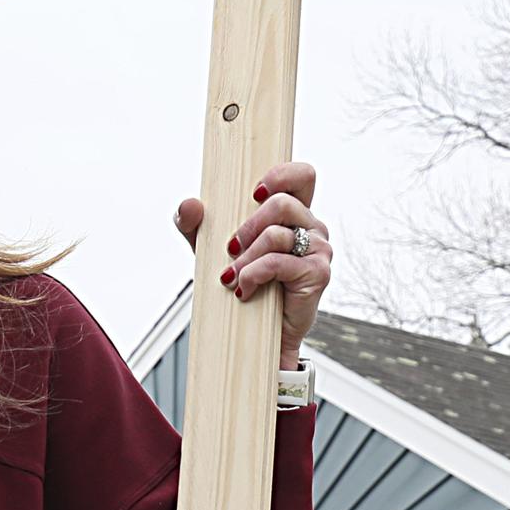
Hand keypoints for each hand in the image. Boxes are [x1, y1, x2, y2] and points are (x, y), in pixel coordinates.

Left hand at [175, 160, 332, 370]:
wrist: (254, 335)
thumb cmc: (241, 284)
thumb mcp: (210, 250)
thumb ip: (195, 225)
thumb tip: (190, 205)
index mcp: (295, 214)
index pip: (303, 176)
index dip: (282, 174)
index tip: (254, 192)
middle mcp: (313, 228)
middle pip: (282, 203)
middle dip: (247, 226)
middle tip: (229, 250)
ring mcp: (319, 251)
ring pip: (276, 234)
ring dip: (245, 258)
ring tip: (231, 277)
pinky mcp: (317, 274)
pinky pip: (278, 262)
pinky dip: (253, 275)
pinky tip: (244, 290)